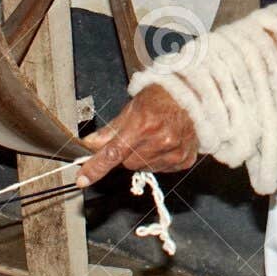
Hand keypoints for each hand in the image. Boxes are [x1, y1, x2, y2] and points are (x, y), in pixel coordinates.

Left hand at [75, 83, 199, 185]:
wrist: (194, 96)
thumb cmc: (163, 96)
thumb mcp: (133, 106)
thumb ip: (111, 129)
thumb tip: (90, 144)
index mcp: (143, 125)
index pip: (112, 153)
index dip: (95, 168)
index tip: (82, 179)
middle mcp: (160, 141)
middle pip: (128, 163)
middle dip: (126, 153)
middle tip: (136, 136)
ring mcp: (174, 152)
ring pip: (144, 168)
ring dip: (143, 157)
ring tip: (154, 137)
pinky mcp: (184, 160)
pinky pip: (161, 169)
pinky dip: (159, 160)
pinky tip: (165, 144)